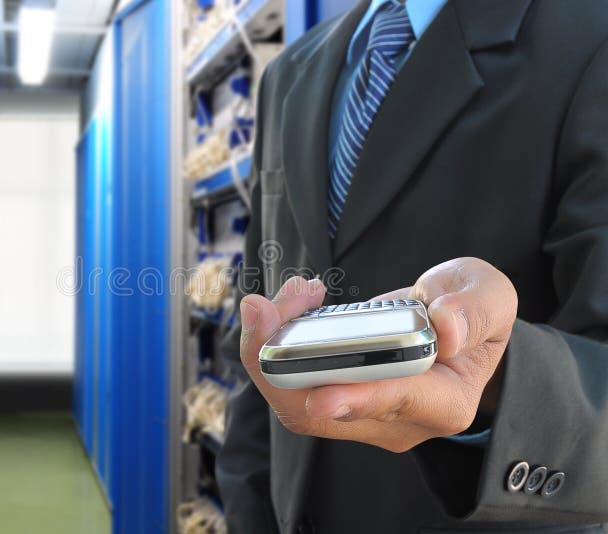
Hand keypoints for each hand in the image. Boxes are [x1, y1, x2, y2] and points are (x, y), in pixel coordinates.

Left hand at [238, 257, 517, 451]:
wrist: (452, 329)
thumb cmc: (471, 314)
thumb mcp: (490, 297)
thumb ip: (475, 310)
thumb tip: (445, 328)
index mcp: (445, 401)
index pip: (398, 404)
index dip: (359, 400)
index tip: (321, 396)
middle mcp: (396, 421)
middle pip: (322, 413)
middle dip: (280, 363)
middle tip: (261, 308)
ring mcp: (359, 414)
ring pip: (293, 400)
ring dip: (269, 347)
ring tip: (285, 295)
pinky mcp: (332, 395)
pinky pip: (290, 380)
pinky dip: (276, 341)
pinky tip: (292, 302)